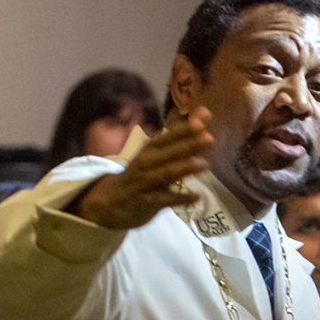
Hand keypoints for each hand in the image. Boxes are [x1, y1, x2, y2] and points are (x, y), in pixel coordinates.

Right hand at [76, 107, 213, 229]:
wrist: (111, 201)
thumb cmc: (140, 174)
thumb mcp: (153, 156)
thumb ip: (178, 139)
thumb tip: (203, 115)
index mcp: (148, 151)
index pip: (165, 137)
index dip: (183, 128)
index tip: (203, 118)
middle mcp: (145, 164)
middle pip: (166, 153)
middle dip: (187, 145)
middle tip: (209, 138)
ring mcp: (144, 183)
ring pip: (164, 174)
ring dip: (183, 168)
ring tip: (204, 163)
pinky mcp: (146, 203)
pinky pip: (164, 200)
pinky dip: (179, 198)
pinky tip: (196, 196)